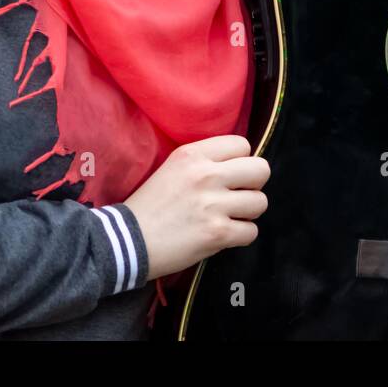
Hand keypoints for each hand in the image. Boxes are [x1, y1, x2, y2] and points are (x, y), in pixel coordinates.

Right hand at [123, 134, 270, 279]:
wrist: (126, 241)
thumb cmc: (150, 205)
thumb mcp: (173, 167)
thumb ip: (206, 162)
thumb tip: (241, 165)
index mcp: (193, 154)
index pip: (242, 144)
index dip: (241, 161)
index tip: (230, 175)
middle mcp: (206, 175)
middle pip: (261, 170)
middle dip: (253, 184)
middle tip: (237, 195)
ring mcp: (213, 205)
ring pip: (260, 202)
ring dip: (247, 213)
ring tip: (228, 217)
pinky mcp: (217, 233)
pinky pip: (251, 231)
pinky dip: (241, 236)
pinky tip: (223, 235)